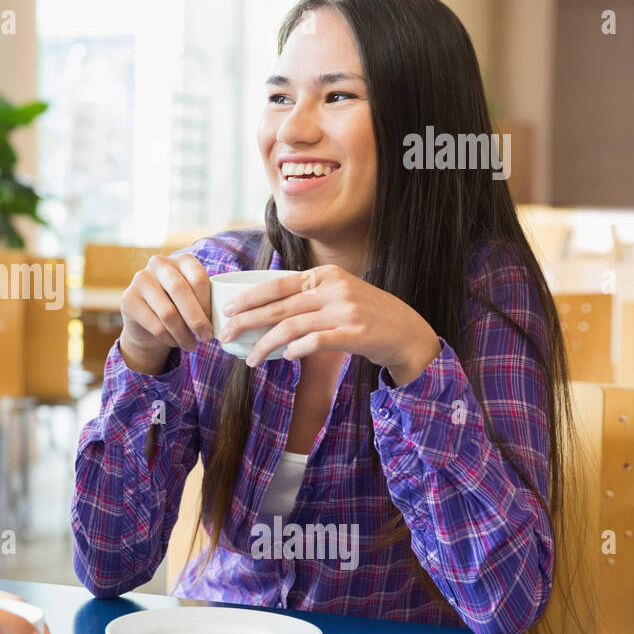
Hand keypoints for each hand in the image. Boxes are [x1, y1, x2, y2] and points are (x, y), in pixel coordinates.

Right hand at [117, 253, 213, 373]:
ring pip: (167, 312)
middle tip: (206, 338)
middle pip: (180, 291)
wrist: (146, 317)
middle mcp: (159, 264)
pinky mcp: (128, 299)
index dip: (207, 304)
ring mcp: (141, 279)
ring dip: (183, 334)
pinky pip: (154, 324)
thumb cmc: (178, 306)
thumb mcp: (194, 298)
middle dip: (196, 319)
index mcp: (182, 260)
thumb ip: (207, 301)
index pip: (198, 279)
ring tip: (192, 346)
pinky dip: (168, 338)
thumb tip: (223, 319)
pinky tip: (175, 342)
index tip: (214, 323)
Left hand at [218, 265, 441, 383]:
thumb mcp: (338, 294)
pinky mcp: (355, 333)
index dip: (249, 297)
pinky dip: (295, 349)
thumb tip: (266, 306)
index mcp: (326, 274)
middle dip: (246, 321)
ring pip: (291, 327)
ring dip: (265, 345)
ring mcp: (345, 311)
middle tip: (226, 335)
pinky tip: (284, 357)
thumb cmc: (366, 315)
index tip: (227, 309)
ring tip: (251, 359)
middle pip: (278, 306)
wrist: (408, 333)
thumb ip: (309, 295)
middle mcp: (334, 289)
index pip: (277, 284)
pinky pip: (315, 341)